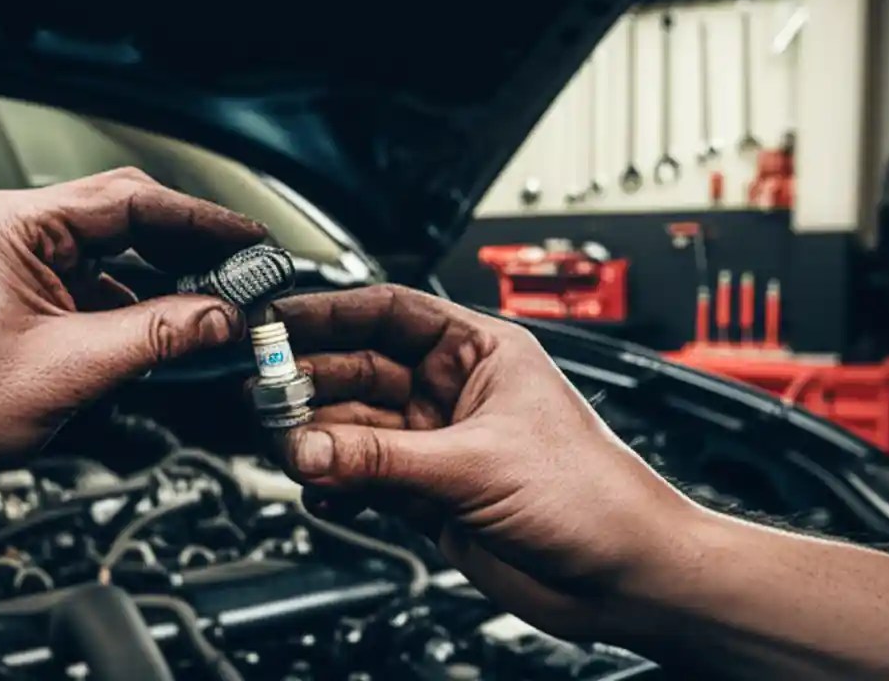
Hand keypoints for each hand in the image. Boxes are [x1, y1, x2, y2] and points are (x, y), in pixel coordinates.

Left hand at [0, 168, 263, 479]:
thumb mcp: (72, 368)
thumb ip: (158, 335)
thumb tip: (221, 316)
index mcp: (16, 225)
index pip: (131, 201)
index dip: (201, 219)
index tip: (247, 240)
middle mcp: (14, 229)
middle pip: (125, 215)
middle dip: (187, 243)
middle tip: (241, 266)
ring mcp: (16, 259)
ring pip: (112, 250)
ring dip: (161, 274)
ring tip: (212, 299)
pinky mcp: (21, 290)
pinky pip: (92, 280)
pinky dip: (132, 300)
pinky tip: (163, 324)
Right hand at [272, 285, 702, 638]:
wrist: (622, 576)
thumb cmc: (593, 495)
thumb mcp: (476, 463)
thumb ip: (384, 458)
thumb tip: (311, 446)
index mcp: (478, 352)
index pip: (390, 313)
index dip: (330, 314)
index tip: (278, 322)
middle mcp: (452, 392)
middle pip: (361, 371)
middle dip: (313, 383)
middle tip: (266, 396)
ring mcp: (438, 444)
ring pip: (357, 429)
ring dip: (320, 438)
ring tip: (288, 447)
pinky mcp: (429, 495)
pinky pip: (365, 479)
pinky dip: (338, 484)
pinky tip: (319, 487)